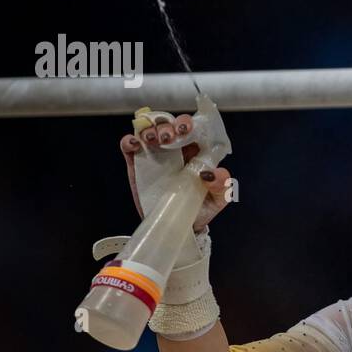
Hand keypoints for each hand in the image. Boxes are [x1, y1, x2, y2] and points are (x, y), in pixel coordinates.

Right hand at [119, 112, 232, 233]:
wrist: (178, 228)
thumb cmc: (201, 208)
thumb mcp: (218, 198)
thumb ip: (222, 184)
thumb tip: (211, 173)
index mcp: (197, 152)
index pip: (194, 129)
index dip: (189, 124)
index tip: (186, 130)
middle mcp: (176, 149)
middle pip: (170, 125)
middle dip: (169, 125)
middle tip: (169, 137)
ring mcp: (155, 155)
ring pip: (150, 130)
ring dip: (150, 129)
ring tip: (153, 139)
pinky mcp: (138, 165)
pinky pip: (130, 147)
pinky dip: (129, 141)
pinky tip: (134, 144)